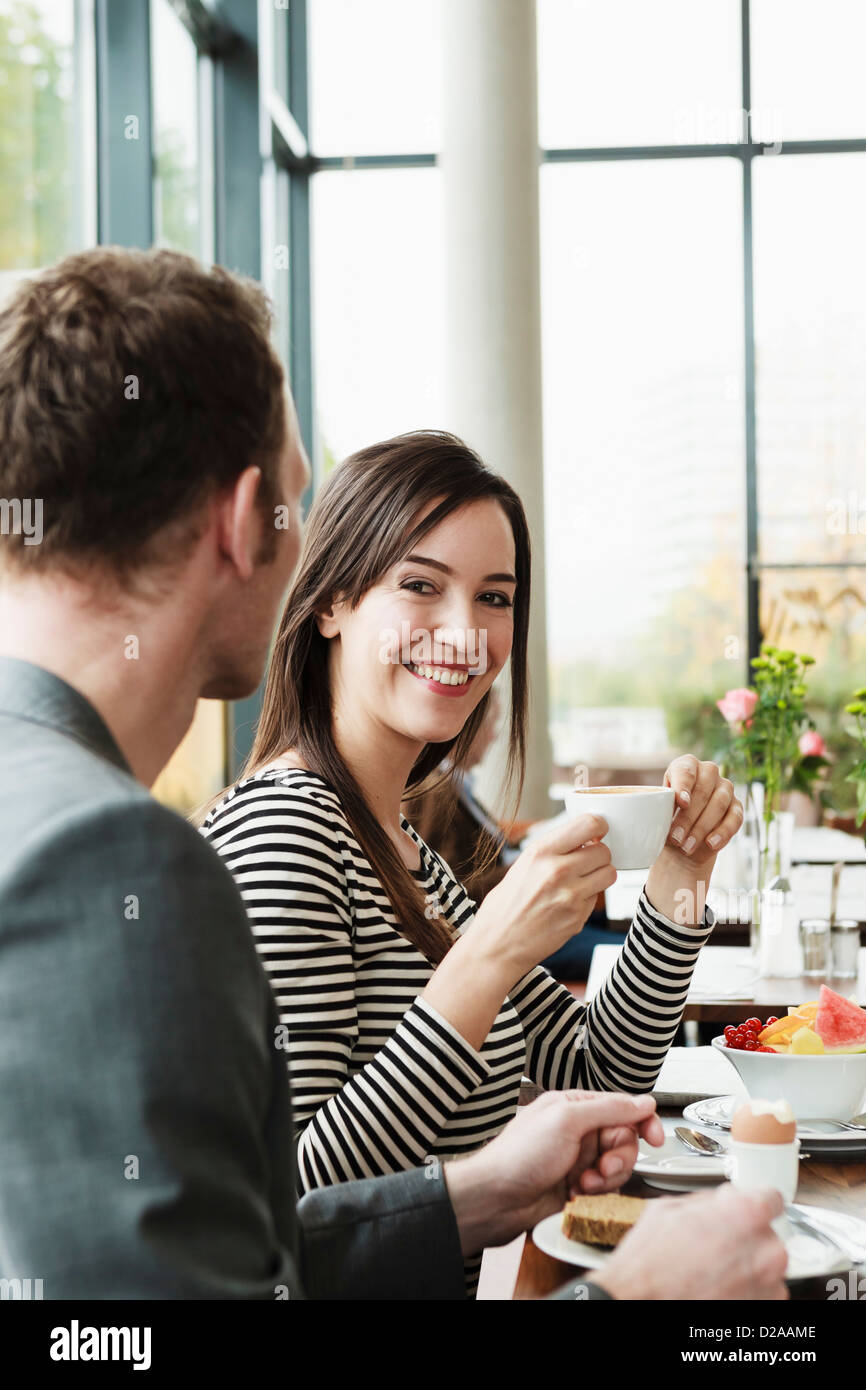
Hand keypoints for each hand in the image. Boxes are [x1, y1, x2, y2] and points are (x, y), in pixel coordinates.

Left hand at [443, 1090, 662, 1254]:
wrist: (495, 1200)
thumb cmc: (520, 1155)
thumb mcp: (567, 1121)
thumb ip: (608, 1109)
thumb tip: (643, 1101)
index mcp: (575, 1106)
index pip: (623, 1107)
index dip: (643, 1122)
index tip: (656, 1138)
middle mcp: (578, 1130)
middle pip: (625, 1139)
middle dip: (619, 1156)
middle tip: (601, 1166)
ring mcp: (578, 1158)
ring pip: (617, 1166)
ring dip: (606, 1177)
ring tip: (583, 1183)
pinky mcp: (576, 1185)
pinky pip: (605, 1187)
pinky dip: (596, 1192)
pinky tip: (576, 1194)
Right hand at [469, 814, 616, 983]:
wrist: (496, 945)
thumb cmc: (505, 906)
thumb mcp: (523, 865)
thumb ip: (553, 850)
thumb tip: (584, 838)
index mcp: (540, 852)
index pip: (589, 824)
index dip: (599, 826)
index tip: (598, 831)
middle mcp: (557, 871)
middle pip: (604, 851)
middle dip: (599, 855)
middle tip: (587, 861)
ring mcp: (570, 896)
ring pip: (609, 874)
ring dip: (601, 875)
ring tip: (583, 881)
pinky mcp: (578, 918)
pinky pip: (598, 899)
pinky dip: (589, 899)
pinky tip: (569, 904)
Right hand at [594, 1185, 788, 1300]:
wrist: (641, 1301)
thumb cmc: (652, 1262)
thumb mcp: (672, 1208)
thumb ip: (709, 1200)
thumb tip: (723, 1200)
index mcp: (746, 1215)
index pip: (772, 1198)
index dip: (752, 1201)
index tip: (745, 1208)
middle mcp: (765, 1249)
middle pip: (768, 1233)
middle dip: (745, 1235)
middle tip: (716, 1241)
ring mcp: (768, 1284)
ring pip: (767, 1264)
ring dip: (747, 1264)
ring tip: (714, 1267)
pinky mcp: (763, 1307)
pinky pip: (764, 1291)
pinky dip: (746, 1288)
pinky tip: (718, 1285)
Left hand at [661, 755, 742, 870]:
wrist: (683, 838)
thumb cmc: (667, 817)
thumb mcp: (658, 809)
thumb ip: (659, 805)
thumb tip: (655, 810)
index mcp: (686, 765)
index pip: (686, 770)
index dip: (683, 786)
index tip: (681, 803)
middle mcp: (709, 772)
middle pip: (702, 790)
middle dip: (688, 817)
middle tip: (676, 837)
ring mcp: (726, 788)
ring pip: (719, 804)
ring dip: (702, 828)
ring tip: (687, 847)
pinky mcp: (737, 807)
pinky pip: (734, 818)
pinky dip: (722, 833)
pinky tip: (711, 844)